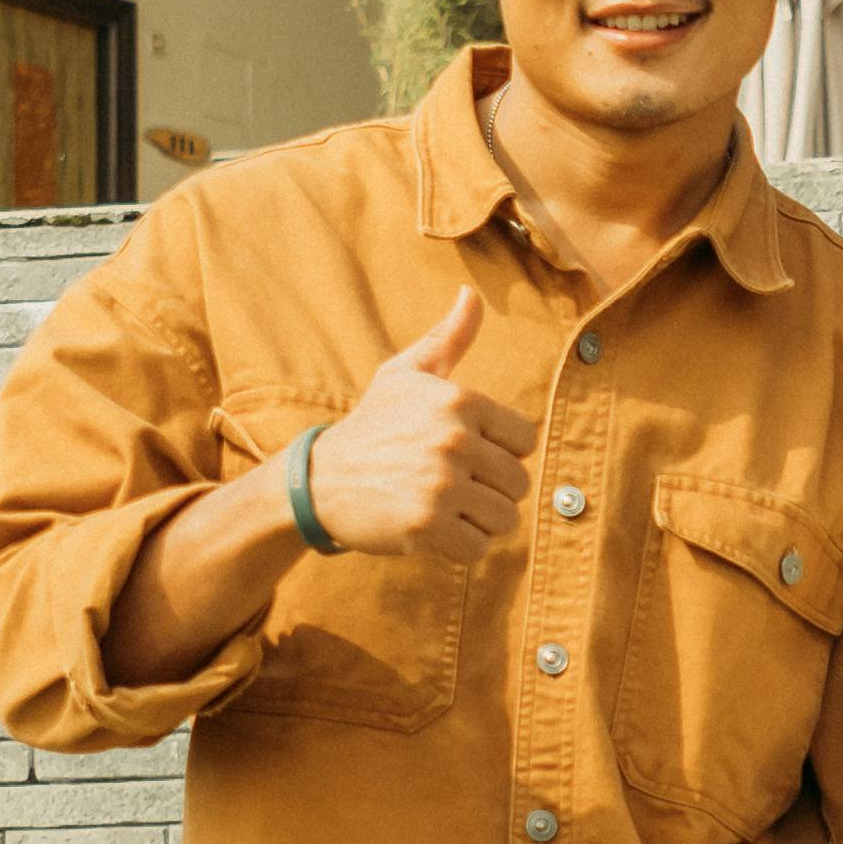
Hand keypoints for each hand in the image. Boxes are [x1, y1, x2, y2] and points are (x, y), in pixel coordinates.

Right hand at [300, 293, 532, 561]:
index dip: (500, 452)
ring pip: (505, 518)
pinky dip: (459, 547)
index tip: (465, 454)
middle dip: (490, 491)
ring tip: (442, 507)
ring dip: (478, 521)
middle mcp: (453, 440)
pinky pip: (478, 549)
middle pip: (518, 483)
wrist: (317, 481)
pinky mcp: (426, 527)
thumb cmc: (372, 426)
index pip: (525, 440)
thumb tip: (471, 295)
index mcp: (459, 401)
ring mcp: (440, 485)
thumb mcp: (405, 374)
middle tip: (450, 487)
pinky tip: (431, 529)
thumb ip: (448, 338)